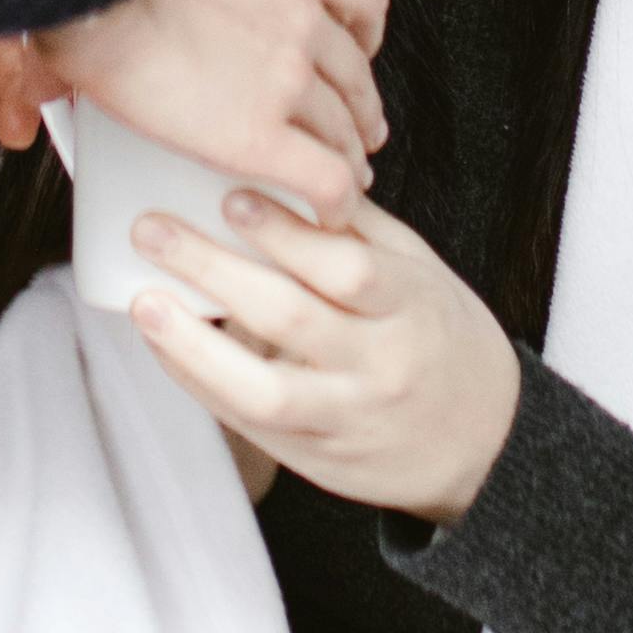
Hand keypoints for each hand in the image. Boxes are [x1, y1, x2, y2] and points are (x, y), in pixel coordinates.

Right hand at [41, 0, 389, 223]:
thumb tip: (192, 3)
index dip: (366, 35)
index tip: (357, 52)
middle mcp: (303, 14)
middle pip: (354, 73)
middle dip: (359, 107)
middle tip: (354, 128)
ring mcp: (288, 77)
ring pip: (344, 129)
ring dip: (349, 156)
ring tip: (344, 176)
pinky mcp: (261, 135)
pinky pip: (326, 178)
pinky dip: (337, 201)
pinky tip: (330, 212)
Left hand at [127, 194, 518, 522]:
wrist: (487, 445)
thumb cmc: (444, 342)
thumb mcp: (425, 276)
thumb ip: (361, 232)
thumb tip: (290, 173)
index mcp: (412, 307)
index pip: (346, 268)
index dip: (285, 232)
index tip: (230, 195)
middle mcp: (381, 366)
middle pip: (291, 318)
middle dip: (214, 269)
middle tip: (154, 231)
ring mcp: (347, 418)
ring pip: (262, 389)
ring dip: (192, 345)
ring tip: (145, 303)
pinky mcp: (318, 459)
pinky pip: (249, 422)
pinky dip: (200, 381)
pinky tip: (166, 345)